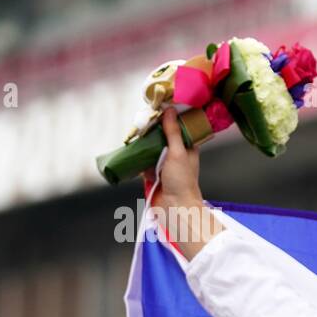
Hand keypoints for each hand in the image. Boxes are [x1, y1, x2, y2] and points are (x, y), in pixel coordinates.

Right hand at [144, 107, 219, 259]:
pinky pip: (142, 160)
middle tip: (141, 121)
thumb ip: (173, 132)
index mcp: (187, 148)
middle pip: (161, 136)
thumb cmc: (182, 181)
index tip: (156, 108)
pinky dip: (136, 156)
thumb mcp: (178, 153)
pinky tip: (129, 149)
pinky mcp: (151, 173)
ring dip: (142, 142)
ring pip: (150, 147)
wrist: (175, 208)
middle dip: (151, 129)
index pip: (178, 127)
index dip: (168, 118)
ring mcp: (163, 164)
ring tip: (134, 134)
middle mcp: (176, 154)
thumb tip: (170, 110)